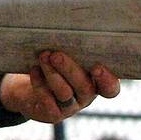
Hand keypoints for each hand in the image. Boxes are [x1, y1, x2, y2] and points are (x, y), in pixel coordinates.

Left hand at [0, 50, 120, 123]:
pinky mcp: (53, 114)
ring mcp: (70, 107)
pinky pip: (48, 102)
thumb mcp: (67, 54)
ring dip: (53, 74)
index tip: (97, 67)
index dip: (107, 80)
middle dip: (70, 69)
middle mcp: (86, 96)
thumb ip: (74, 47)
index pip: (110, 88)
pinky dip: (40, 84)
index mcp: (96, 82)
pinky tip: (34, 70)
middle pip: (85, 88)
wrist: (30, 86)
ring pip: (65, 94)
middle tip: (56, 54)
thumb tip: (72, 25)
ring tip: (43, 56)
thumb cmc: (54, 62)